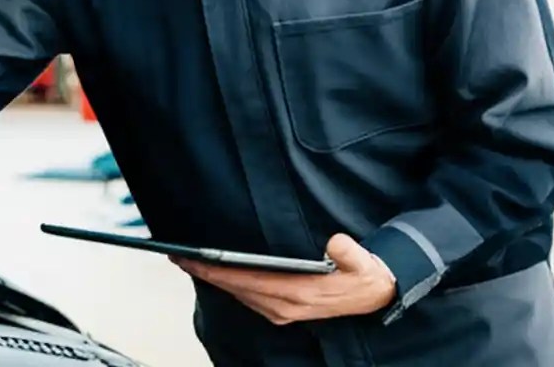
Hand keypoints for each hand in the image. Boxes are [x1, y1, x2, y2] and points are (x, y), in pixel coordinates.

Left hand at [171, 234, 395, 325]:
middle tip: (178, 257)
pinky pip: (248, 298)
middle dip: (207, 273)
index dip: (220, 271)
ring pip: (239, 295)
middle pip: (237, 289)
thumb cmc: (363, 275)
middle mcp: (286, 306)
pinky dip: (229, 286)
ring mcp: (283, 311)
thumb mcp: (363, 262)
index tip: (195, 260)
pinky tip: (216, 274)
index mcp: (299, 293)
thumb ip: (350, 252)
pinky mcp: (283, 310)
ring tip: (189, 263)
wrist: (375, 295)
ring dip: (214, 280)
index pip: (249, 281)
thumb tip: (334, 243)